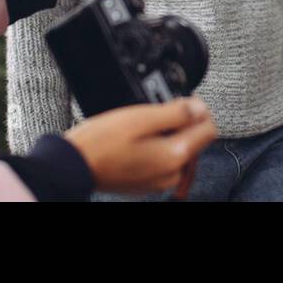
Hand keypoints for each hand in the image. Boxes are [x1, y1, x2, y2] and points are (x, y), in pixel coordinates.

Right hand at [63, 97, 216, 193]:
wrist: (73, 166)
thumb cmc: (101, 142)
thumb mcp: (141, 117)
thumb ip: (176, 113)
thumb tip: (200, 108)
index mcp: (175, 156)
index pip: (209, 129)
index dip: (199, 109)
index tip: (183, 99)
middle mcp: (172, 174)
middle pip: (195, 140)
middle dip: (183, 122)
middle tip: (157, 108)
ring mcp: (159, 182)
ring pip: (179, 150)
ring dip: (169, 134)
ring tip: (144, 123)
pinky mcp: (147, 183)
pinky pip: (164, 161)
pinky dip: (157, 147)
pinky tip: (138, 139)